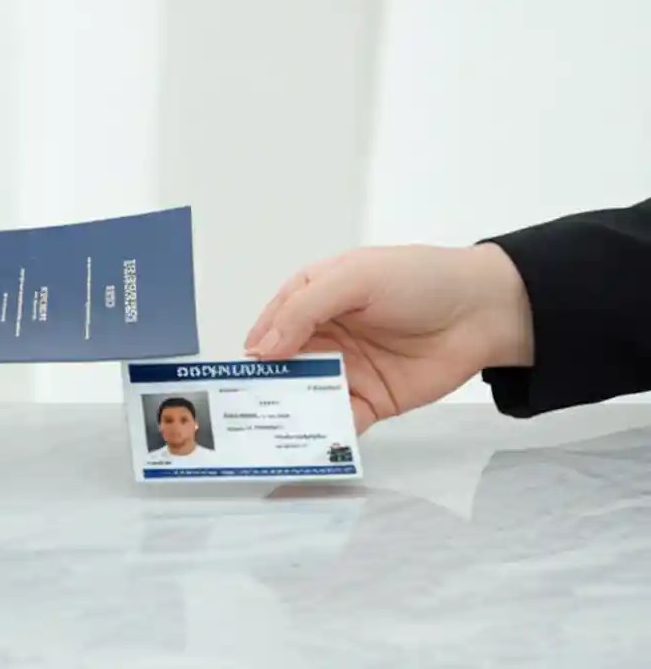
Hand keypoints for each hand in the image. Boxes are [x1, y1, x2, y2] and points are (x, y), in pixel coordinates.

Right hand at [244, 244, 534, 432]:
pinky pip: (337, 420)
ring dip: (287, 413)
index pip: (272, 325)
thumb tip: (263, 349)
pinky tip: (307, 444)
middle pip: (282, 365)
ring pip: (304, 395)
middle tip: (243, 411)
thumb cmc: (420, 279)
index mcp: (313, 298)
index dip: (255, 347)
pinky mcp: (369, 401)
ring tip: (266, 434)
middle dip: (263, 386)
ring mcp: (345, 370)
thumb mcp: (355, 278)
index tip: (237, 372)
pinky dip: (322, 433)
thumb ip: (305, 310)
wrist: (485, 311)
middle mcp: (324, 336)